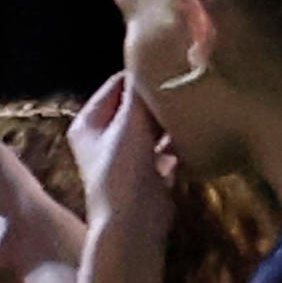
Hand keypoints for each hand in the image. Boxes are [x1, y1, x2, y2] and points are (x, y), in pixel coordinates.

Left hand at [65, 73, 176, 248]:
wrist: (133, 225)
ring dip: (171, 123)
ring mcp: (124, 159)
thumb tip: (155, 57)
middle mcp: (101, 139)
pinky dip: (178, 146)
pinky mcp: (145, 177)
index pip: (119, 83)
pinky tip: (194, 142)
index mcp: (87, 123)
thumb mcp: (131, 120)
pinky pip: (166, 152)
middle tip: (187, 91)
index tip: (171, 72)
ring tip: (193, 114)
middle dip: (160, 102)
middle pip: (137, 106)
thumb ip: (142, 89)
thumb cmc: (123, 169)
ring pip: (153, 128)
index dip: (144, 77)